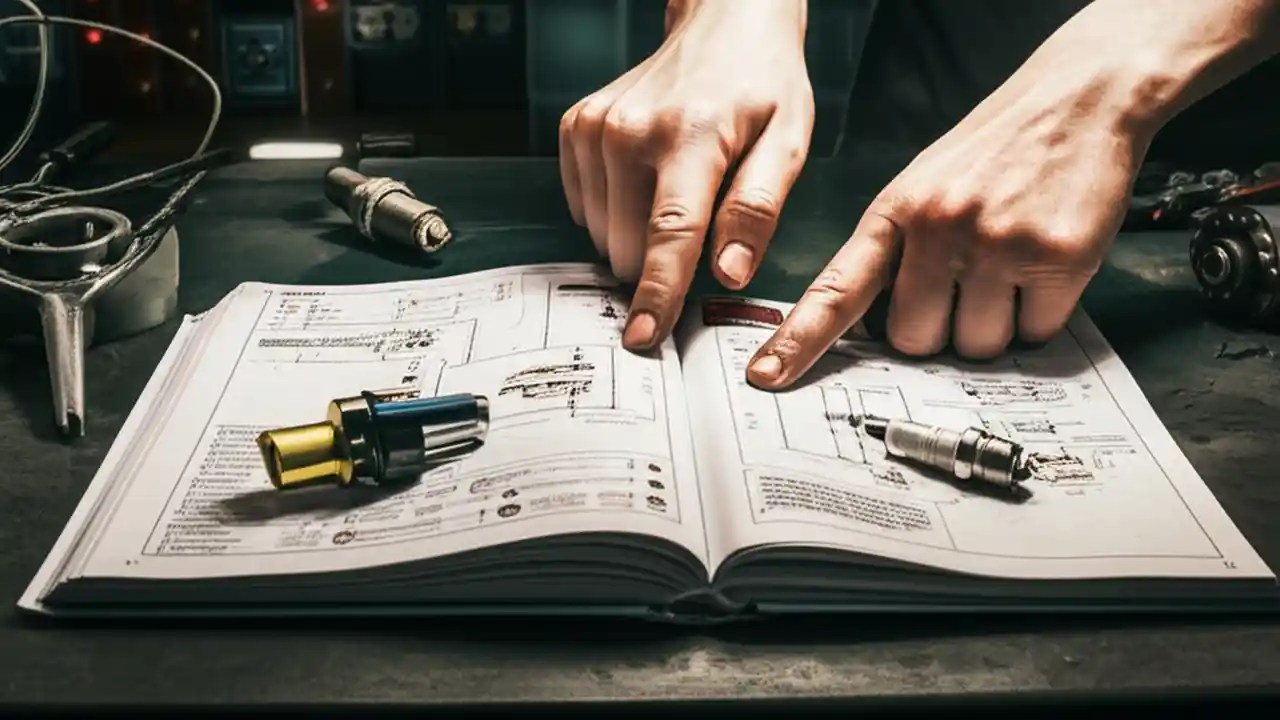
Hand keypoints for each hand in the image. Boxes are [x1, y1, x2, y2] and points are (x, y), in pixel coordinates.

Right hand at [558, 0, 813, 350]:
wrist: (722, 22)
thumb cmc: (762, 85)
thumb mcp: (788, 141)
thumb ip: (758, 208)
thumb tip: (730, 273)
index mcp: (691, 135)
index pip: (671, 233)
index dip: (658, 294)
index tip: (644, 337)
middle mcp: (631, 131)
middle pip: (632, 246)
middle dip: (663, 260)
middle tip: (702, 222)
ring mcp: (595, 128)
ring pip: (606, 235)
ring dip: (639, 235)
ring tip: (678, 189)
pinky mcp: (576, 128)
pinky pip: (588, 208)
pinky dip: (617, 209)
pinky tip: (648, 177)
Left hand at [745, 59, 1150, 388]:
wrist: (1081, 97)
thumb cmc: (995, 152)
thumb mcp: (923, 187)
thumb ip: (896, 251)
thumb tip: (879, 331)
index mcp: (894, 214)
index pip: (835, 290)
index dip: (799, 340)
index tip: (766, 375)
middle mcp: (936, 228)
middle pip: (912, 340)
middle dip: (937, 330)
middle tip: (964, 285)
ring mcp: (995, 243)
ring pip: (975, 346)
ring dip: (992, 326)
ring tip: (1008, 267)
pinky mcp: (1054, 257)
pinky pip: (1034, 333)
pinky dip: (1040, 316)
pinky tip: (1043, 266)